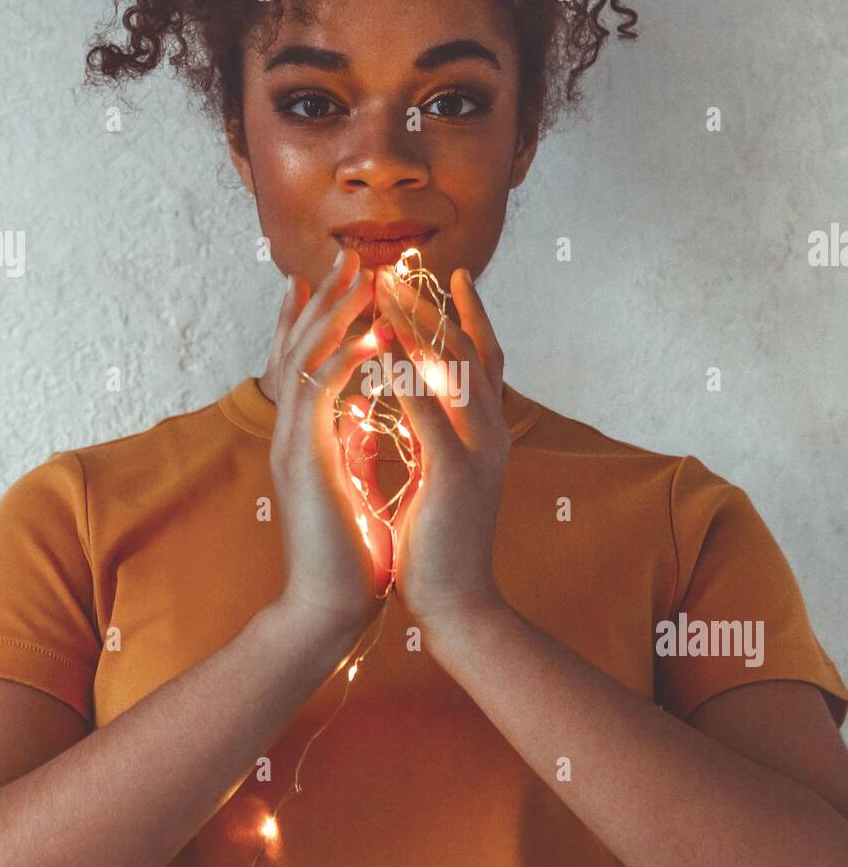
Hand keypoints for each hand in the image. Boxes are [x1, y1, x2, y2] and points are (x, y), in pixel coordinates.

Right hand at [262, 248, 392, 655]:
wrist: (329, 606)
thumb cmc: (347, 550)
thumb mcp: (349, 481)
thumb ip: (349, 441)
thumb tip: (362, 410)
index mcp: (304, 436)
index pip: (304, 362)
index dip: (314, 317)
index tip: (331, 278)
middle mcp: (292, 432)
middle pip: (299, 348)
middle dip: (323, 299)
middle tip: (345, 256)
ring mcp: (293, 445)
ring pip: (308, 360)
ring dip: (336, 315)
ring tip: (362, 276)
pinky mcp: (307, 462)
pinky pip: (326, 397)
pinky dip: (351, 361)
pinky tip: (376, 335)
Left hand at [374, 264, 511, 639]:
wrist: (457, 604)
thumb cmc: (439, 542)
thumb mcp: (441, 476)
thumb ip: (435, 434)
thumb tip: (417, 399)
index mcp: (487, 433)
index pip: (482, 357)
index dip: (467, 313)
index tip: (447, 275)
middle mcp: (491, 432)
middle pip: (465, 349)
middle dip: (431, 302)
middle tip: (401, 263)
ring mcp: (479, 449)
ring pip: (447, 368)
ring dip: (413, 322)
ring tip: (383, 286)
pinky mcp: (455, 472)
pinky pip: (425, 409)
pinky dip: (401, 373)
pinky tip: (376, 347)